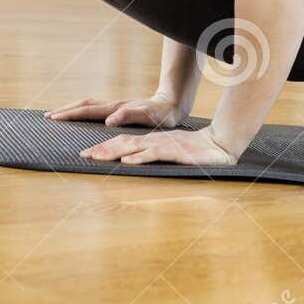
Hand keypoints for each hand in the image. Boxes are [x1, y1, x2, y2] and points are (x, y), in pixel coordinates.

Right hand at [45, 96, 183, 129]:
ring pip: (88, 105)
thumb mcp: (148, 116)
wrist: (173, 103)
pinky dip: (82, 111)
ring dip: (72, 109)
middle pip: (84, 105)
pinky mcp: (119, 109)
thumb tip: (108, 120)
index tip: (54, 118)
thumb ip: (129, 116)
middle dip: (65, 110)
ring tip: (57, 115)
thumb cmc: (162, 113)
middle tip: (47, 117)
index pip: (88, 110)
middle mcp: (113, 105)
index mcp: (116, 108)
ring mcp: (115, 106)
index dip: (70, 114)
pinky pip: (96, 108)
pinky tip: (80, 115)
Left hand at [79, 126, 237, 165]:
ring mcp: (163, 145)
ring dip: (114, 152)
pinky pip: (153, 154)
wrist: (220, 144)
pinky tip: (127, 162)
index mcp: (152, 141)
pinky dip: (139, 158)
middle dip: (102, 148)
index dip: (105, 147)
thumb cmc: (196, 151)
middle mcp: (154, 141)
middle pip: (123, 143)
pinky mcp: (174, 152)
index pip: (124, 142)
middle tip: (83, 155)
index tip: (88, 154)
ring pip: (133, 147)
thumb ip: (154, 156)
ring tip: (97, 157)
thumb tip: (134, 162)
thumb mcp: (171, 153)